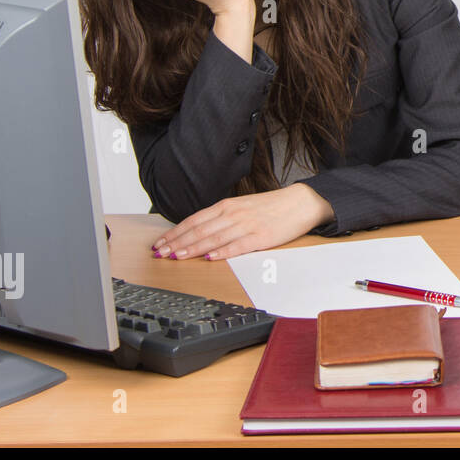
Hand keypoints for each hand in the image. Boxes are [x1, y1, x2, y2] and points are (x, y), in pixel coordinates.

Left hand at [151, 185, 334, 260]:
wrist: (300, 202)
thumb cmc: (271, 206)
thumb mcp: (242, 206)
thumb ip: (221, 217)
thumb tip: (197, 231)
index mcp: (227, 206)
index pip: (194, 220)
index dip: (175, 233)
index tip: (160, 243)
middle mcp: (234, 214)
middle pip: (200, 230)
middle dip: (177, 243)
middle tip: (160, 253)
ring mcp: (247, 226)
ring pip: (214, 238)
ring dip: (194, 248)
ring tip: (177, 257)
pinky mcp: (261, 237)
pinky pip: (238, 246)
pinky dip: (223, 252)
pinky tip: (211, 257)